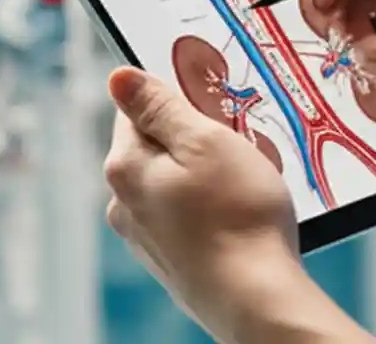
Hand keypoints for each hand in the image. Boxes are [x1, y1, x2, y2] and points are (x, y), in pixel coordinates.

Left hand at [103, 67, 375, 342]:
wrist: (257, 299)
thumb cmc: (238, 215)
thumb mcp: (204, 140)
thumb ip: (159, 106)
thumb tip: (118, 77)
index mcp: (125, 165)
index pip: (137, 107)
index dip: (179, 100)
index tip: (213, 109)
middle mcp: (123, 202)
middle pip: (156, 146)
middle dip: (194, 139)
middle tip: (237, 145)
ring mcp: (145, 236)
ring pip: (173, 182)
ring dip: (206, 175)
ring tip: (245, 184)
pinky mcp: (170, 260)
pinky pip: (186, 215)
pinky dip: (210, 208)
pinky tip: (239, 215)